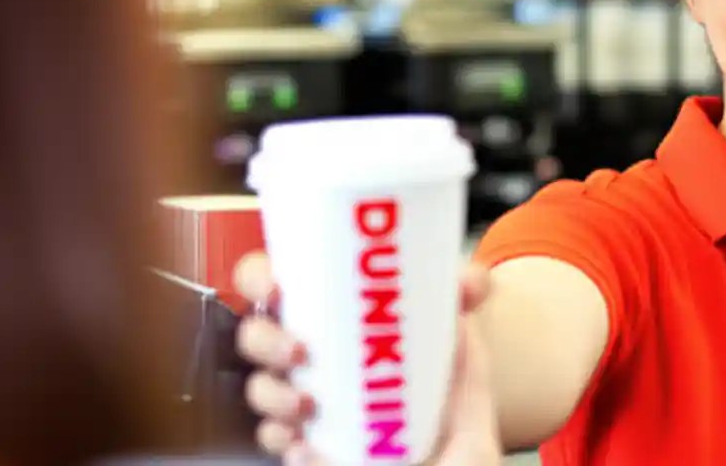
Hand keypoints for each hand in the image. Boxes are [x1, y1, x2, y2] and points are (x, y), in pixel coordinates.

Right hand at [235, 251, 501, 465]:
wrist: (447, 450)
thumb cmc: (442, 385)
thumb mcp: (456, 342)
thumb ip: (460, 305)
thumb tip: (471, 282)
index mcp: (330, 311)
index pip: (275, 279)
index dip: (260, 278)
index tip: (277, 286)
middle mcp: (306, 351)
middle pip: (254, 333)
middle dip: (265, 341)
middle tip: (297, 352)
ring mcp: (300, 397)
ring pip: (259, 389)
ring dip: (274, 396)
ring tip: (306, 408)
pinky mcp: (302, 442)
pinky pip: (275, 440)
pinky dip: (285, 442)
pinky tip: (307, 444)